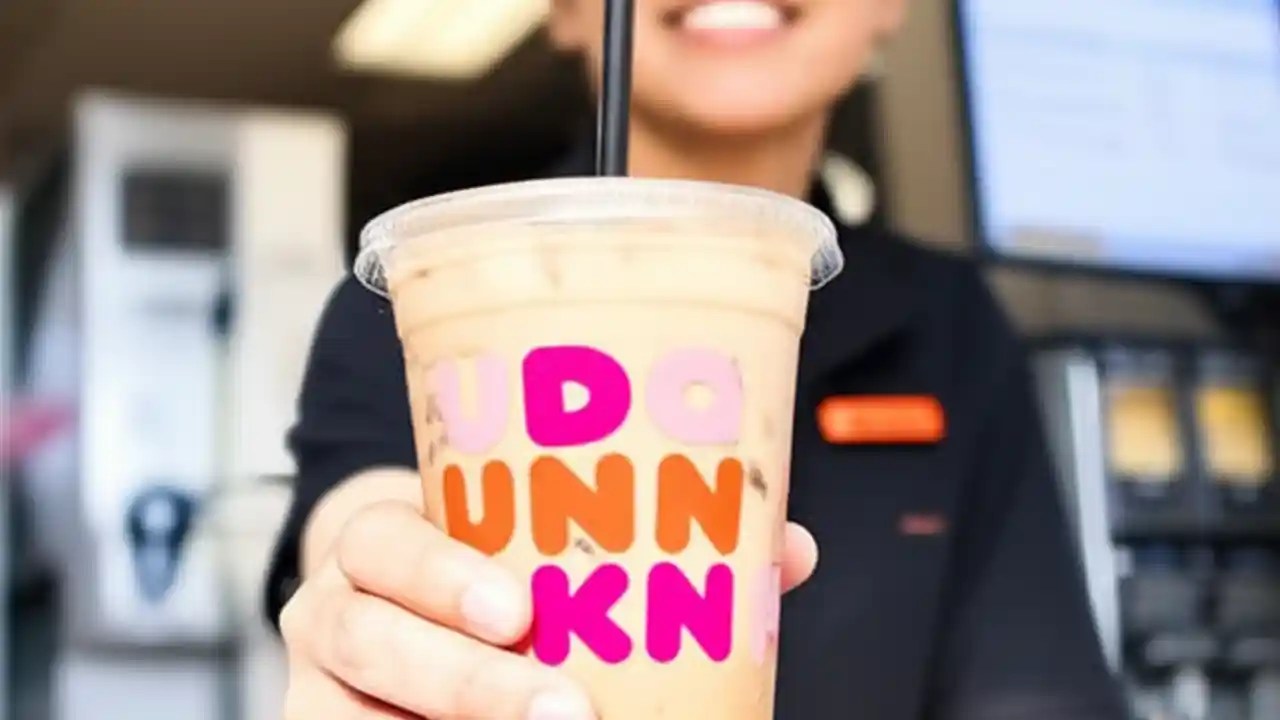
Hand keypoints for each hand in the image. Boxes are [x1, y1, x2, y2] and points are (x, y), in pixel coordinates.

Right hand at [281, 500, 818, 718]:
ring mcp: (328, 690)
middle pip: (370, 638)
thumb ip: (652, 549)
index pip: (379, 541)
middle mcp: (338, 613)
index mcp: (386, 547)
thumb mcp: (542, 555)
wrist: (406, 621)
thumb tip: (788, 548)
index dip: (436, 572)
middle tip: (565, 709)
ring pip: (358, 709)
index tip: (519, 608)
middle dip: (463, 679)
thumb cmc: (497, 580)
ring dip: (457, 716)